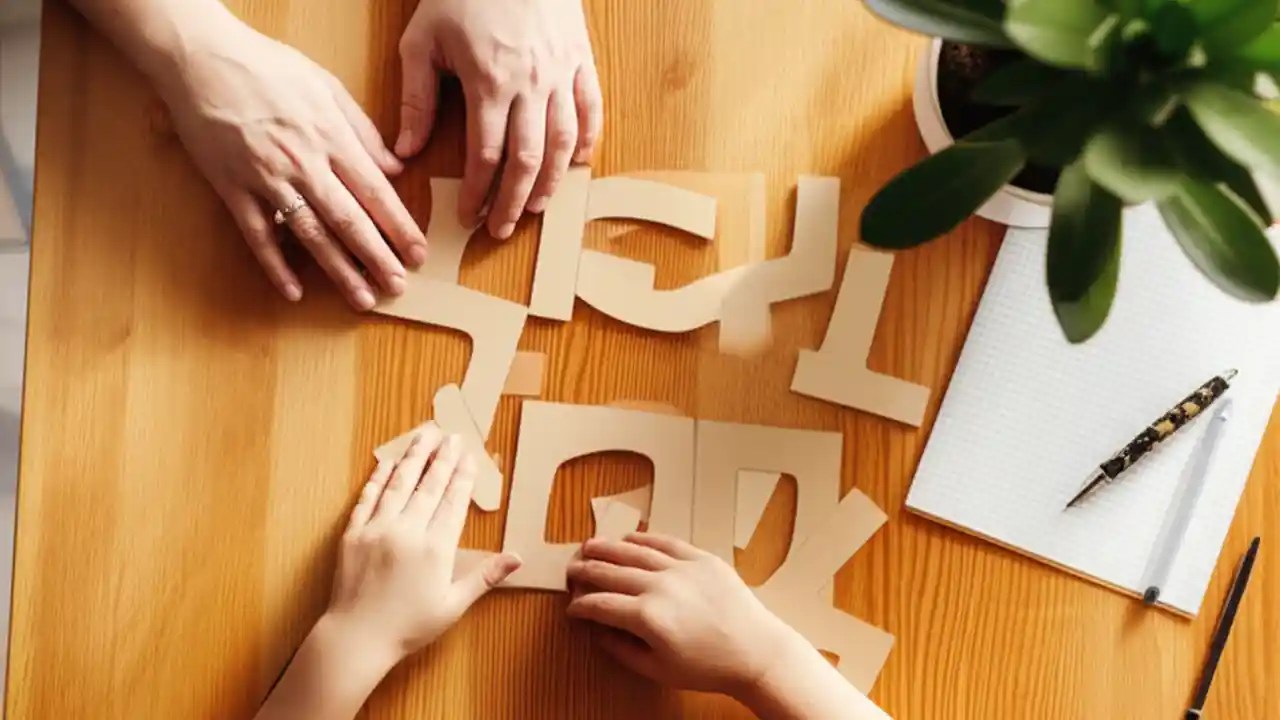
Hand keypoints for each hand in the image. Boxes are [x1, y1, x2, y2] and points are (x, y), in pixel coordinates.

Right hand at [159, 21, 426, 309]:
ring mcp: (266, 179)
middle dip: (377, 257)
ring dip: (338, 270)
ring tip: (362, 298)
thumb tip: (394, 167)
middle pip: (349, 220)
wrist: (199, 59)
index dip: (400, 226)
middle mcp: (303, 163)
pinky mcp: (232, 189)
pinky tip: (294, 291)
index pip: (375, 192)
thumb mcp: (326, 86)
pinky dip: (276, 266)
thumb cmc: (266, 67)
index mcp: (331, 137)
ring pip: (310, 234)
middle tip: (399, 287)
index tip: (418, 252)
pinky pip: (258, 236)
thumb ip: (362, 130)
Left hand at [326, 426, 521, 658]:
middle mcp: (407, 532)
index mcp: (435, 549)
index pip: (453, 501)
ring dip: (413, 457)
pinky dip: (378, 478)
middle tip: (452, 435)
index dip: (462, 476)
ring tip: (424, 434)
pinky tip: (386, 462)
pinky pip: (367, 498)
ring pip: (399, 484)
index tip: (469, 455)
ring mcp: (377, 530)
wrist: (356, 639)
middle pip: (428, 485)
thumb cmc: (408, 627)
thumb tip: (518, 558)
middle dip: (442, 458)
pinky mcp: (353, 534)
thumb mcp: (453, 606)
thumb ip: (484, 577)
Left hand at [396, 0, 602, 238]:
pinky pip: (590, 109)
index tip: (468, 217)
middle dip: (513, 203)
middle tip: (501, 231)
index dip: (478, 194)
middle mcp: (530, 86)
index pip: (485, 156)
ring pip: (562, 143)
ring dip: (550, 182)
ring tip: (535, 207)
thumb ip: (416, 98)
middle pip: (527, 161)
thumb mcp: (423, 40)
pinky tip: (576, 163)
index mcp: (489, 83)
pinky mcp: (581, 60)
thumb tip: (404, 151)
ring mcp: (561, 74)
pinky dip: (585, 140)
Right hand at [565, 534, 804, 696]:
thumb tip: (598, 632)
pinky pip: (666, 542)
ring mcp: (682, 568)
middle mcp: (661, 586)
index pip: (600, 604)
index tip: (572, 608)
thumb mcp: (658, 670)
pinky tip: (629, 538)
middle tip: (571, 569)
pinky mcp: (703, 559)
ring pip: (634, 551)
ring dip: (607, 547)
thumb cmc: (708, 668)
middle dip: (585, 571)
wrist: (756, 652)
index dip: (580, 606)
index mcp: (647, 617)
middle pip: (610, 572)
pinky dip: (644, 538)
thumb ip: (622, 649)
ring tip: (589, 545)